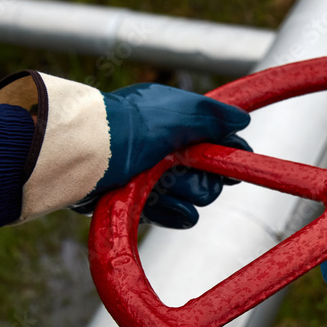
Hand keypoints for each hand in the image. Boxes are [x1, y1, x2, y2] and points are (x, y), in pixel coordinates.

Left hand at [71, 83, 250, 227]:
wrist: (85, 156)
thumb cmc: (131, 127)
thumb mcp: (180, 111)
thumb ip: (215, 115)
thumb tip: (241, 121)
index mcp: (177, 123)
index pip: (218, 141)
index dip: (230, 152)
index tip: (237, 160)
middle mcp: (168, 150)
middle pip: (211, 176)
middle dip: (200, 176)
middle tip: (179, 167)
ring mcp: (156, 178)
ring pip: (195, 197)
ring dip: (181, 192)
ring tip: (157, 184)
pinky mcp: (143, 203)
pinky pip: (176, 215)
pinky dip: (170, 211)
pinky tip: (158, 203)